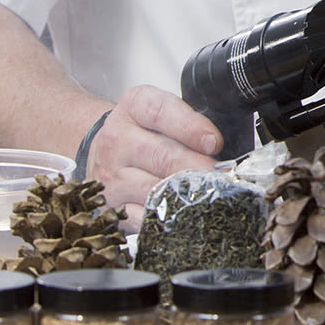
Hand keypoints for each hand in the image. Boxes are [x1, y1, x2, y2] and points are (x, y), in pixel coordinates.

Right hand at [84, 84, 222, 227]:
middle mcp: (117, 139)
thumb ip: (190, 122)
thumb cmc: (144, 130)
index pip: (161, 112)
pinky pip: (143, 216)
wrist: (102, 150)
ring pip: (155, 189)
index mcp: (134, 107)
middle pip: (163, 156)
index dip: (191, 128)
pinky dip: (167, 217)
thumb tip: (219, 146)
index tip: (214, 142)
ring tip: (209, 195)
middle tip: (222, 176)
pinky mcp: (112, 206)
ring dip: (187, 194)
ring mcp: (111, 175)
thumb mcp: (163, 111)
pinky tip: (184, 214)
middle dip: (198, 168)